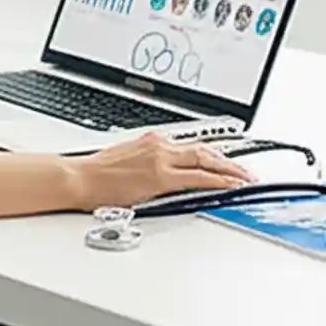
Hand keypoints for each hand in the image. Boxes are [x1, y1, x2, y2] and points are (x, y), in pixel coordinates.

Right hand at [70, 132, 253, 210]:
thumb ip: (150, 162)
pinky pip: (197, 178)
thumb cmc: (96, 173)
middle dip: (229, 161)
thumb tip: (164, 174)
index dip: (214, 153)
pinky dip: (218, 180)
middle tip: (246, 171)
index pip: (191, 145)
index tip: (227, 159)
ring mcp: (161, 160)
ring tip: (245, 178)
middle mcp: (159, 145)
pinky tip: (229, 185)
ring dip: (229, 169)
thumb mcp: (128, 159)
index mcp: (151, 141)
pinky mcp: (160, 177)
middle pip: (204, 150)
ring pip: (205, 160)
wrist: (80, 177)